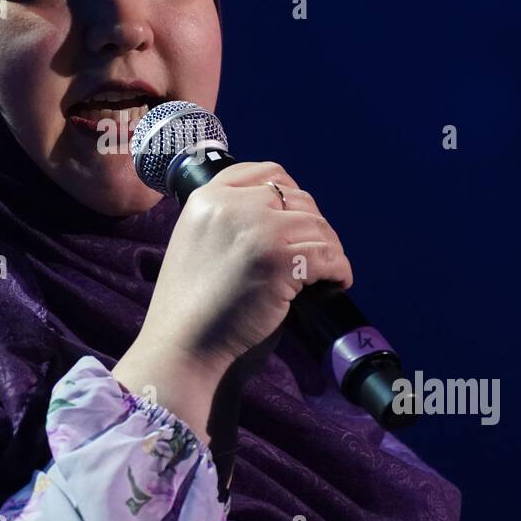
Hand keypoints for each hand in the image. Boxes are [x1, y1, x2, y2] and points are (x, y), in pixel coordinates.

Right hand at [135, 160, 352, 376]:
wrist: (182, 346)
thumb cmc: (191, 307)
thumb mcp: (195, 242)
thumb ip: (226, 221)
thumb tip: (279, 217)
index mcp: (207, 198)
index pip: (265, 173)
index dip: (290, 193)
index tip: (297, 218)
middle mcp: (231, 205)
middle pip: (297, 198)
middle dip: (313, 225)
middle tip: (317, 253)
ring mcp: (257, 230)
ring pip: (317, 225)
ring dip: (330, 249)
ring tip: (328, 272)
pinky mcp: (279, 260)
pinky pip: (327, 255)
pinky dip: (338, 270)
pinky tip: (335, 283)